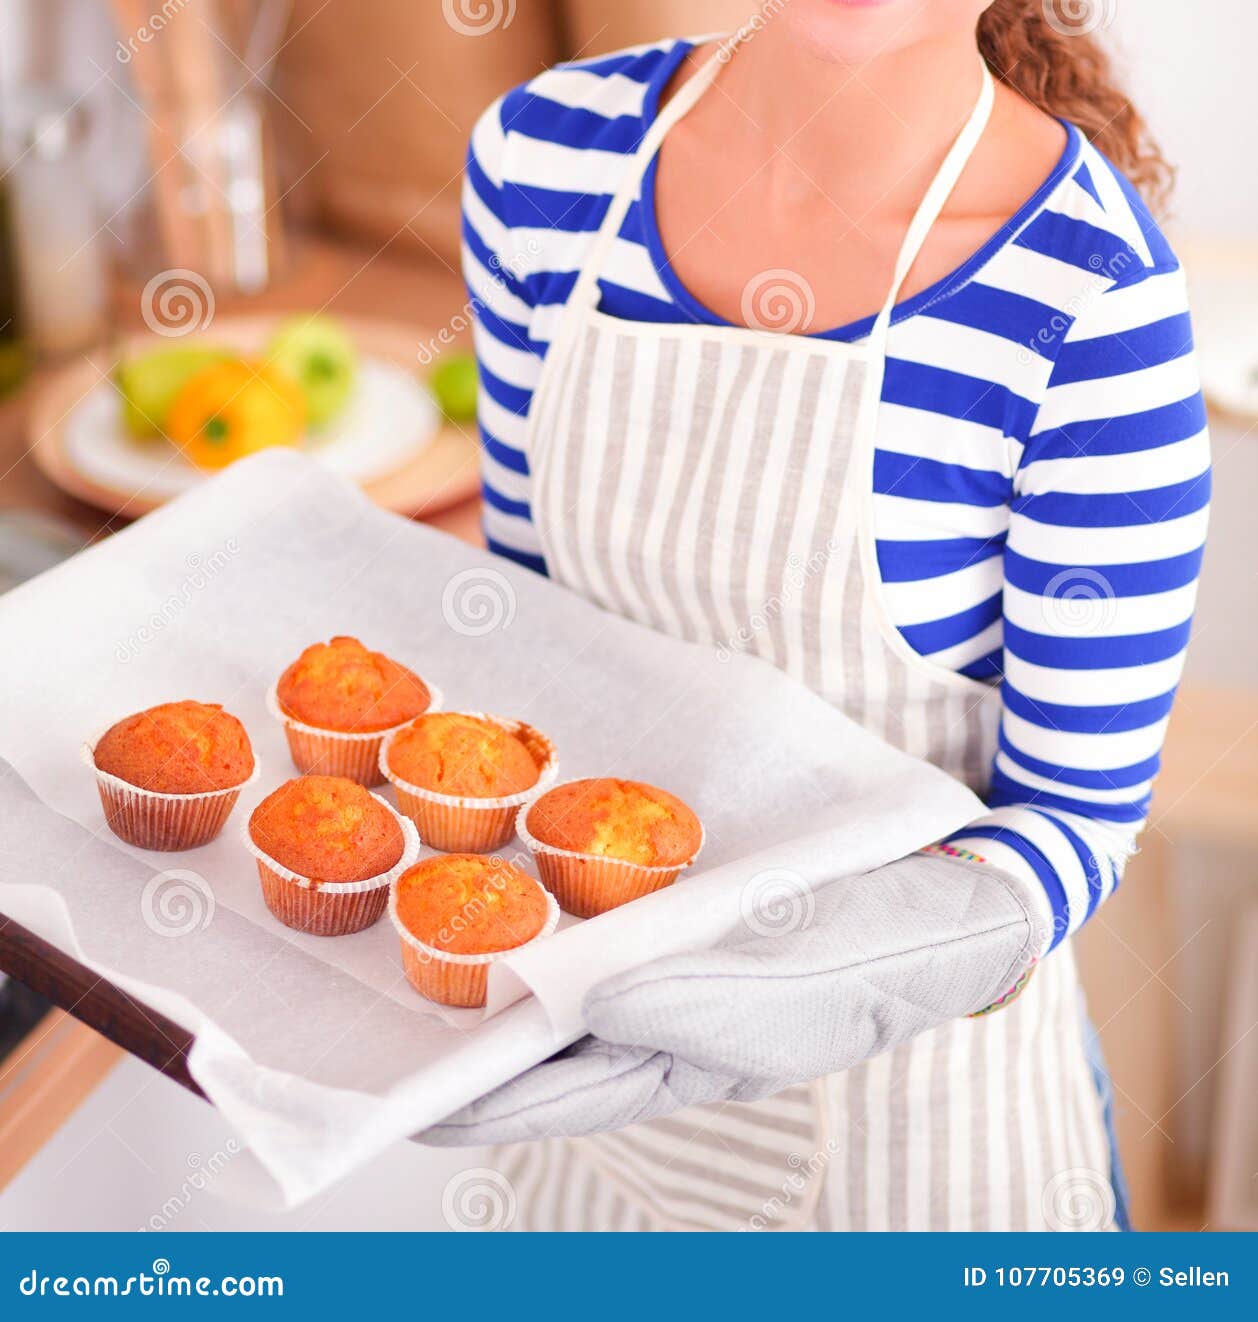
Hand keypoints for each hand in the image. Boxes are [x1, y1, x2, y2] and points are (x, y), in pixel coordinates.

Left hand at [417, 849, 1049, 1147]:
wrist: (953, 895)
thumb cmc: (881, 962)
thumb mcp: (792, 997)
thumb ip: (689, 1008)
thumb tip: (574, 1003)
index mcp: (685, 1061)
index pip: (560, 1093)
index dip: (481, 1099)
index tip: (399, 1099)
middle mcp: (665, 1016)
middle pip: (545, 1038)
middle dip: (471, 1034)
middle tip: (383, 1018)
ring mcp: (673, 958)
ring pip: (565, 973)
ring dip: (503, 964)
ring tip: (426, 939)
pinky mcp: (686, 903)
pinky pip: (602, 909)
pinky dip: (555, 900)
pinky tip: (516, 869)